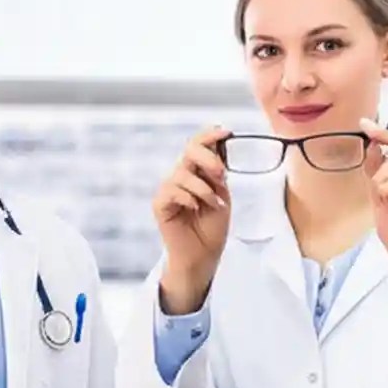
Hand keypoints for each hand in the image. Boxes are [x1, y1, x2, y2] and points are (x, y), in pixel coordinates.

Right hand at [152, 127, 232, 313]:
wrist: (203, 255)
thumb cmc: (212, 227)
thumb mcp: (222, 195)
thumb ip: (217, 175)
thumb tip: (218, 153)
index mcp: (196, 172)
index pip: (198, 145)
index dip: (209, 135)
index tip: (226, 132)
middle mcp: (180, 177)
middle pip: (189, 151)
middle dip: (208, 159)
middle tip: (221, 175)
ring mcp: (169, 190)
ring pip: (183, 174)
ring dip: (204, 189)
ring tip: (213, 205)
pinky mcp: (160, 204)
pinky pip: (172, 190)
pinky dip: (188, 198)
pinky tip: (195, 209)